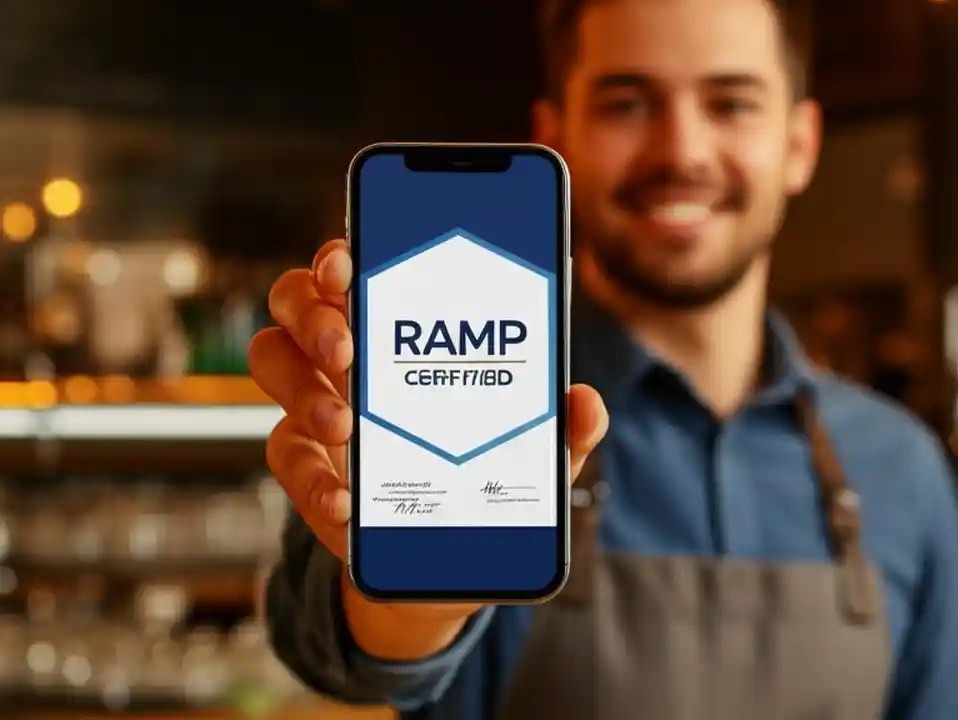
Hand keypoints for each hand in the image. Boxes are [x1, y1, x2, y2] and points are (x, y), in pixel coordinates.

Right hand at [248, 238, 608, 659]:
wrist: (442, 556)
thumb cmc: (486, 471)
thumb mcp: (532, 451)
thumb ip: (561, 428)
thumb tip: (586, 403)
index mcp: (398, 323)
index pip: (356, 265)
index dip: (342, 254)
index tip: (349, 263)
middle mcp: (345, 349)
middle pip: (295, 299)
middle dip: (314, 314)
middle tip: (348, 349)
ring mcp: (315, 401)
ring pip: (270, 361)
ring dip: (302, 388)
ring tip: (346, 425)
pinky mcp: (304, 463)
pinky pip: (284, 455)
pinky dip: (313, 481)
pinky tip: (345, 502)